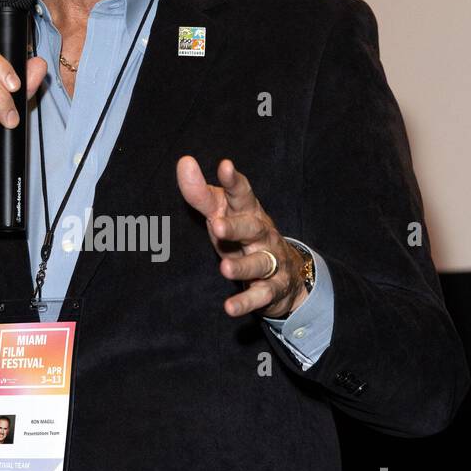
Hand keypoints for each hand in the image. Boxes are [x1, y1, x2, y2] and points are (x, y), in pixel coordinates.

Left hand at [175, 156, 309, 318]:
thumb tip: (184, 162)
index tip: (225, 166)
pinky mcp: (271, 289)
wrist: (286, 271)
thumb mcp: (223, 213)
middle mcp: (262, 234)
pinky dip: (245, 302)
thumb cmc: (243, 234)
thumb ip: (201, 193)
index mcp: (249, 212)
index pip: (242, 193)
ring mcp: (270, 261)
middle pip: (252, 228)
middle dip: (236, 227)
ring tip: (223, 268)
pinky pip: (259, 296)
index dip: (234, 181)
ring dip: (242, 267)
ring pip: (259, 263)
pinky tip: (229, 308)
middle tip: (217, 225)